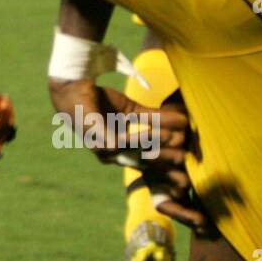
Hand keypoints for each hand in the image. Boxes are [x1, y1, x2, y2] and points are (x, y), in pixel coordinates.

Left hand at [48, 76, 207, 233]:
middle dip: (167, 160)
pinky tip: (153, 132)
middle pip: (144, 161)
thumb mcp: (131, 110)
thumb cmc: (99, 101)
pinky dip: (138, 137)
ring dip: (157, 145)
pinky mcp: (95, 135)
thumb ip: (154, 117)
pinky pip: (120, 140)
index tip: (187, 175)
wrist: (74, 85)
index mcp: (119, 150)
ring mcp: (101, 146)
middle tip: (188, 159)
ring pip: (134, 151)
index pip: (146, 162)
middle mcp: (110, 154)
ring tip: (177, 140)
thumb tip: (183, 121)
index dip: (167, 168)